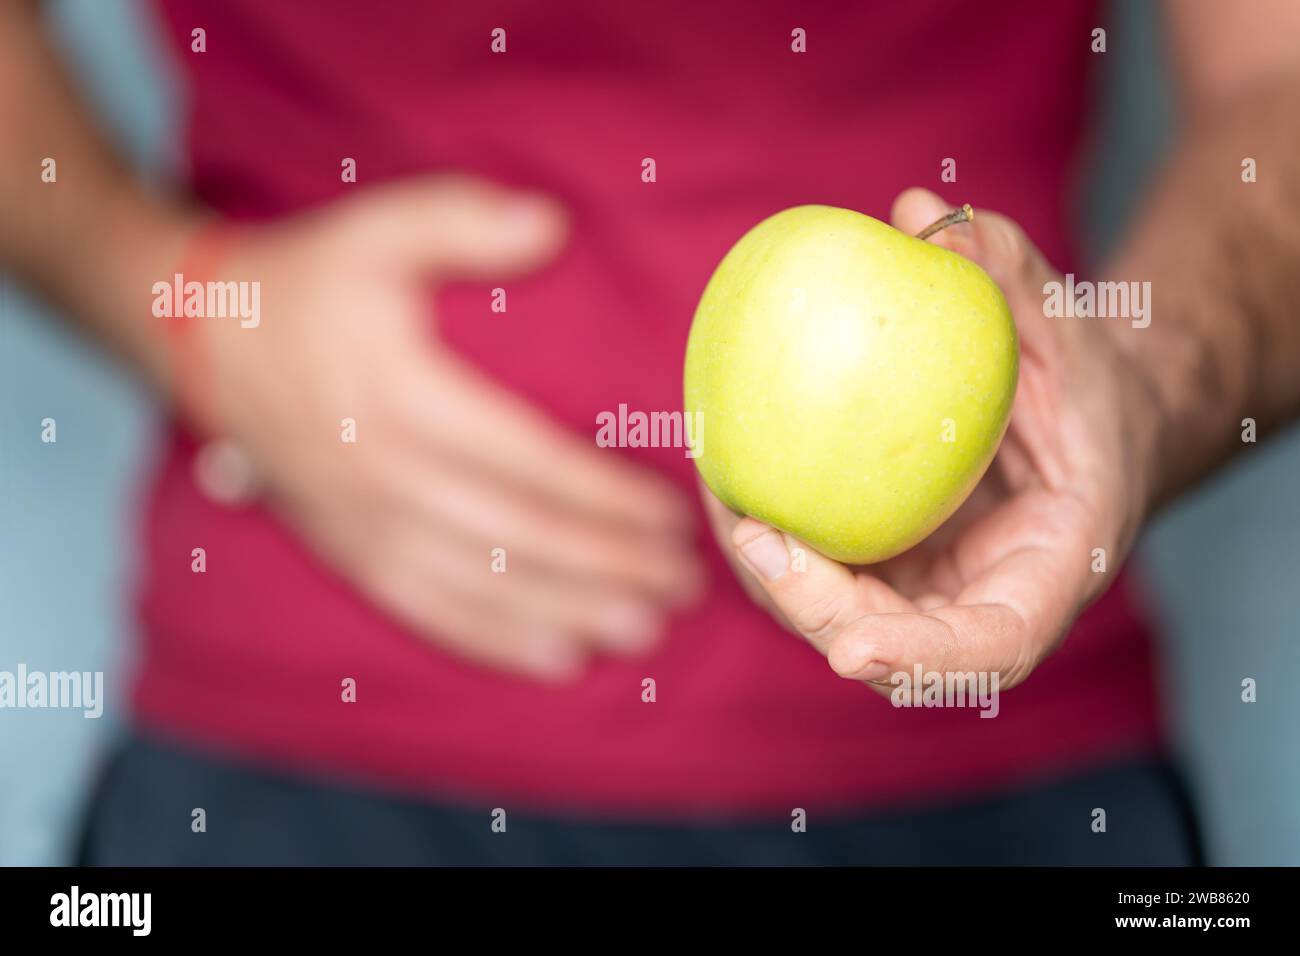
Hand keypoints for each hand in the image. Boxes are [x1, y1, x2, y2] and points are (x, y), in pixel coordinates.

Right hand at [188, 176, 701, 680]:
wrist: (202, 338)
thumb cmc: (307, 281)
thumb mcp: (376, 228)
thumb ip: (461, 221)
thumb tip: (554, 224)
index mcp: (404, 398)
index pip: (531, 464)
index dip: (609, 497)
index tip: (674, 516)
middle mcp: (387, 476)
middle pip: (520, 537)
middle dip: (612, 567)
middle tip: (687, 584)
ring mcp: (364, 525)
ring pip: (484, 587)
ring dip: (573, 612)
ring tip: (648, 629)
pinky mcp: (349, 551)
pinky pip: (430, 611)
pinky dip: (498, 640)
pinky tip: (560, 656)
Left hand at [705, 188, 1157, 692]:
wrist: (1089, 423)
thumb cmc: (1086, 378)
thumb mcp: (1066, 321)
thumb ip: (1009, 271)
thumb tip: (920, 209)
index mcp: (1046, 574)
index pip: (989, 647)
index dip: (919, 659)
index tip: (851, 650)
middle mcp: (980, 604)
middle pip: (890, 649)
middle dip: (814, 610)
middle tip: (754, 532)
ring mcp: (930, 596)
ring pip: (841, 618)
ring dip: (775, 579)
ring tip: (724, 497)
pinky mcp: (892, 572)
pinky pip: (828, 568)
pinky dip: (778, 540)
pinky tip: (729, 472)